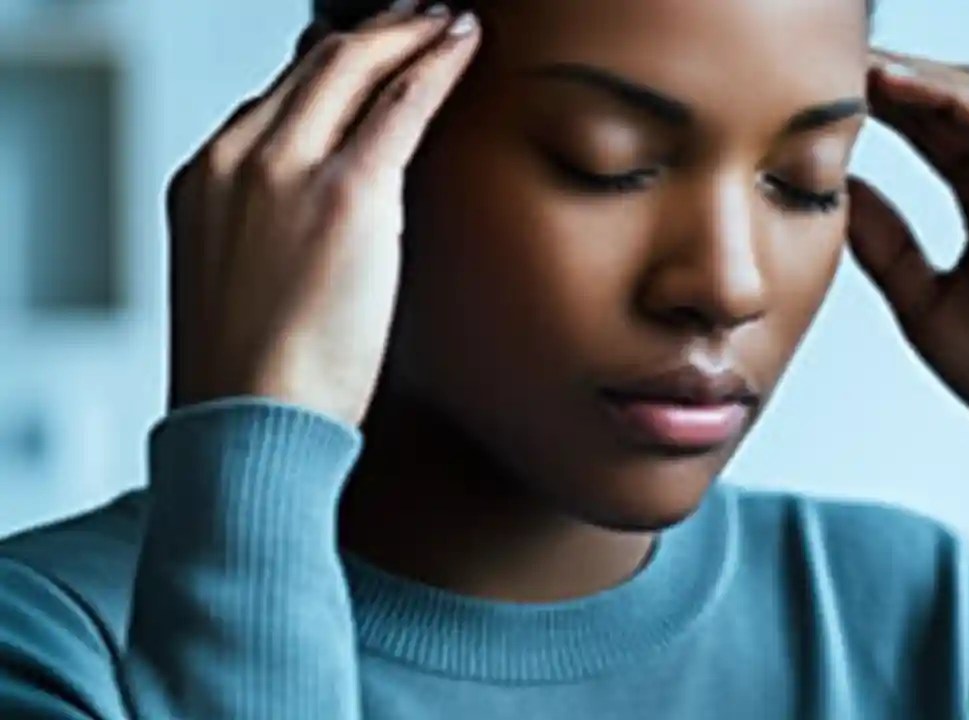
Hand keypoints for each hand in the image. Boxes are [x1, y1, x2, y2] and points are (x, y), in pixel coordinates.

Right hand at [165, 4, 478, 423]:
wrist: (249, 426)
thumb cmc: (257, 380)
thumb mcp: (244, 284)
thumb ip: (273, 229)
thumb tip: (323, 213)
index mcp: (206, 178)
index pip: (278, 94)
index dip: (333, 63)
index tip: (368, 53)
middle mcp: (237, 157)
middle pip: (317, 64)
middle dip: (377, 31)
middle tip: (419, 16)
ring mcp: (286, 169)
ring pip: (356, 66)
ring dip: (409, 33)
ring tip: (446, 22)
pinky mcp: (345, 193)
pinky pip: (400, 103)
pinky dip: (435, 62)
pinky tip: (463, 42)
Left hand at [846, 50, 968, 431]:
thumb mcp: (924, 300)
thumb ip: (887, 244)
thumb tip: (840, 193)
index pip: (934, 133)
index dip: (884, 108)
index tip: (827, 94)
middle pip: (955, 108)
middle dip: (898, 82)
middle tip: (841, 63)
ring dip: (922, 84)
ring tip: (867, 69)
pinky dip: (962, 107)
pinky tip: (913, 92)